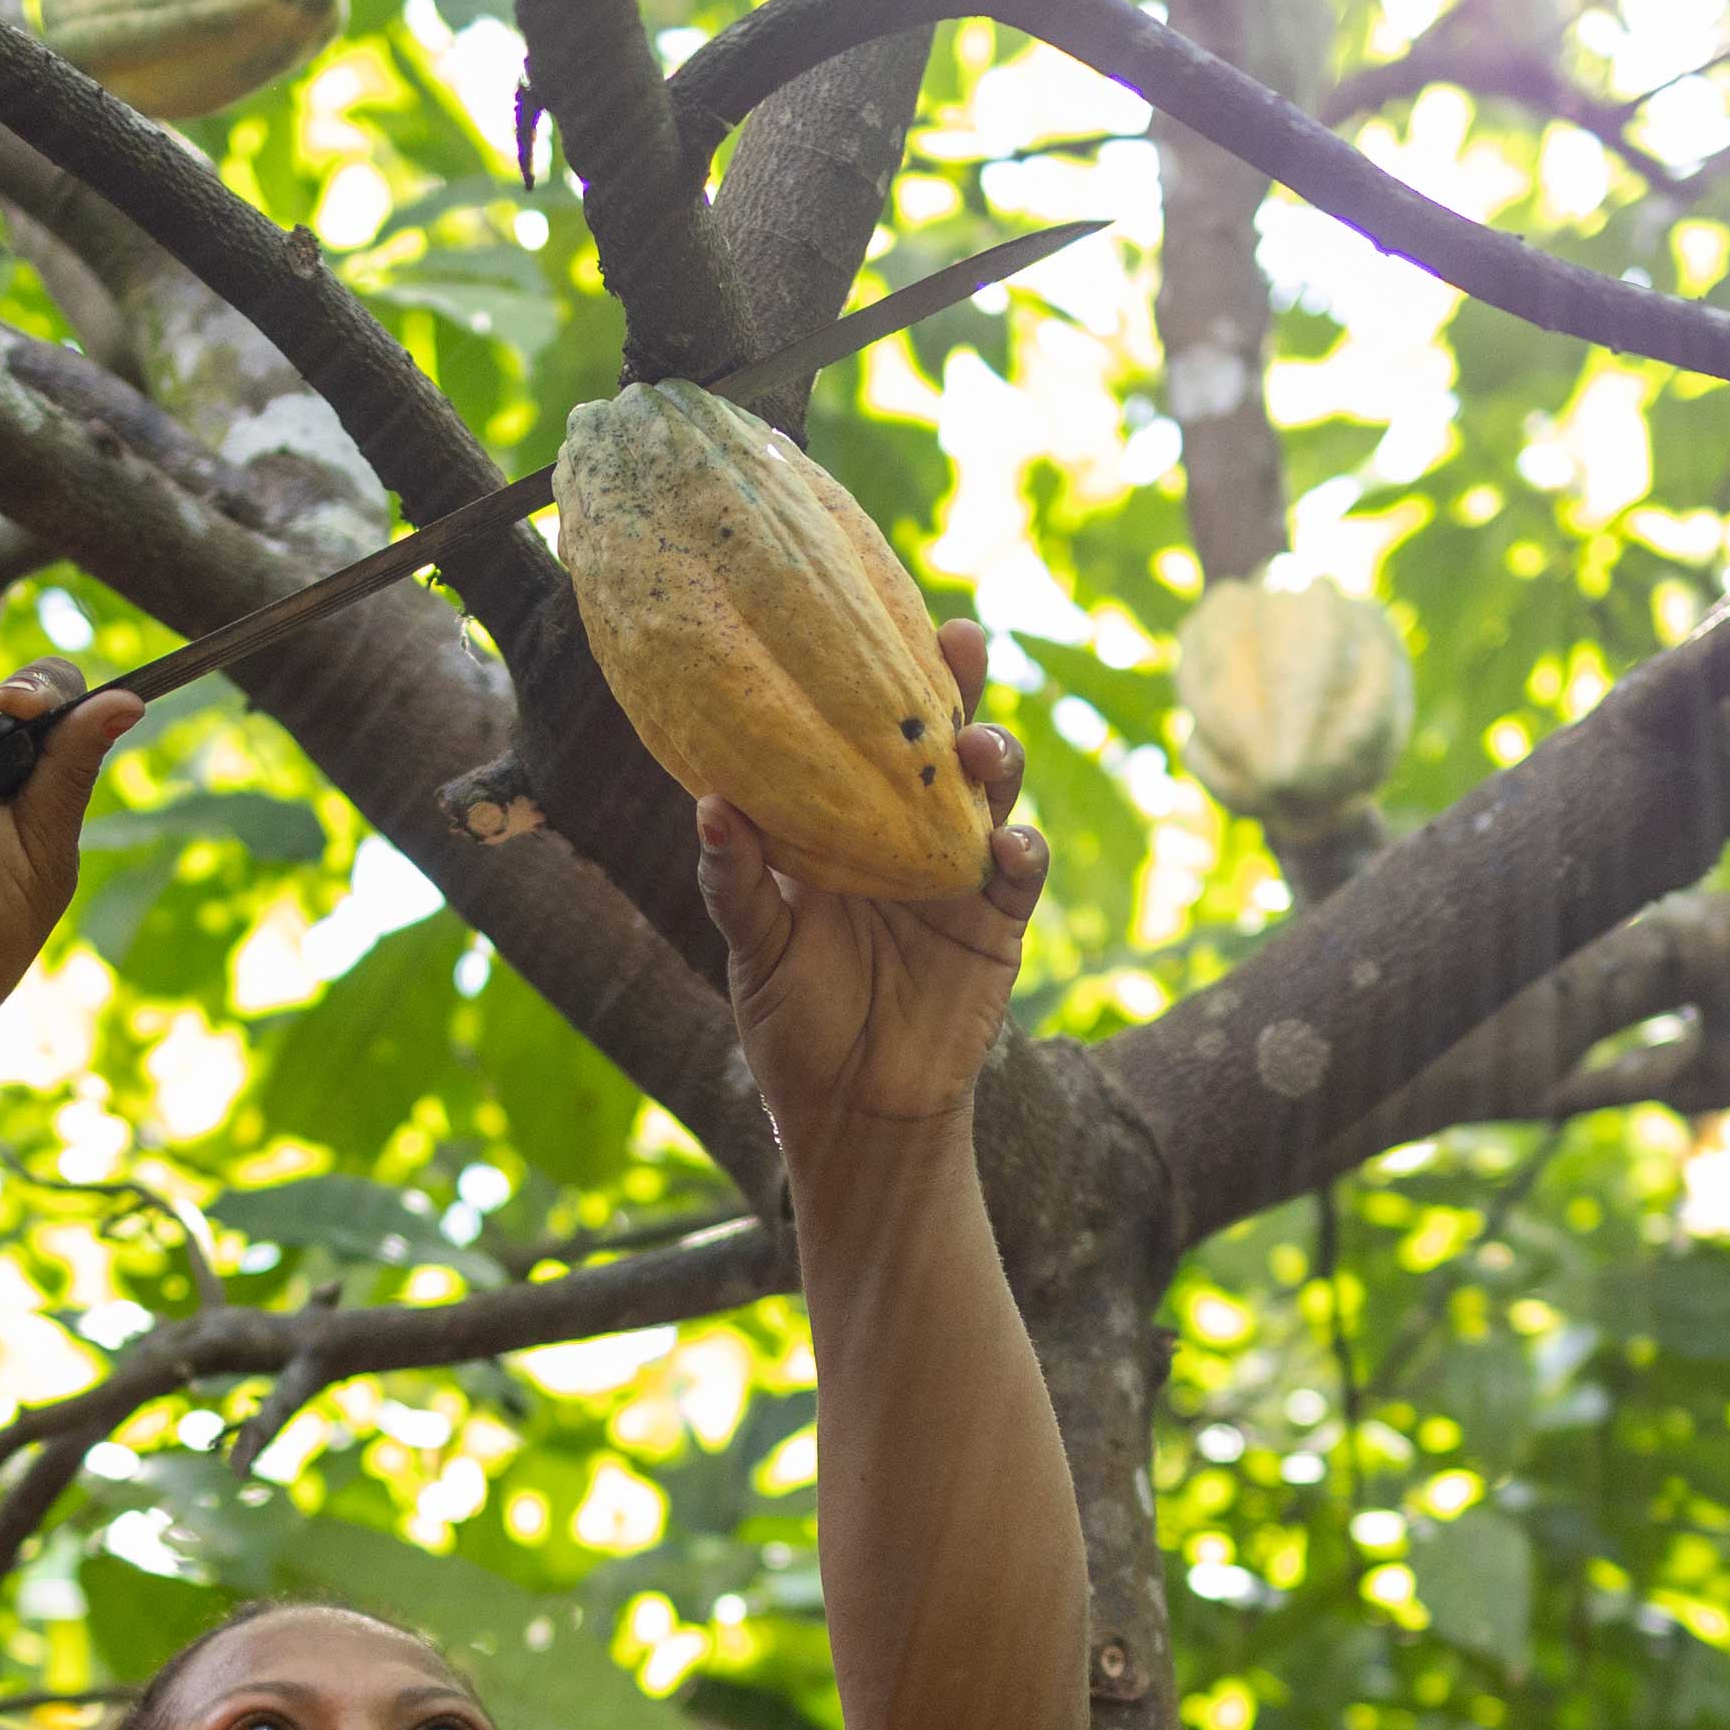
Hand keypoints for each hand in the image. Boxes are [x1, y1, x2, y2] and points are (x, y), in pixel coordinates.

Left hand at [699, 620, 1042, 1148]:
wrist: (853, 1112)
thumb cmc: (794, 1023)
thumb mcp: (756, 950)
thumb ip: (739, 880)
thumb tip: (709, 803)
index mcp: (845, 822)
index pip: (865, 736)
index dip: (879, 678)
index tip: (876, 617)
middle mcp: (908, 833)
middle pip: (941, 744)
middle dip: (958, 688)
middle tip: (959, 642)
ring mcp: (959, 873)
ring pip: (992, 793)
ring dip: (995, 760)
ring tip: (978, 751)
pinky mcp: (1000, 922)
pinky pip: (1020, 872)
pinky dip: (1020, 850)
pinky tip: (1008, 843)